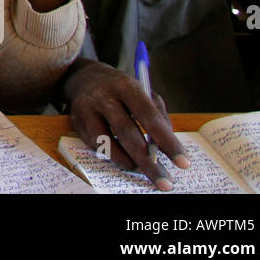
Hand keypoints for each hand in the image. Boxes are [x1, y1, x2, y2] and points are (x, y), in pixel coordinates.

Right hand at [63, 59, 189, 189]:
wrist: (84, 78)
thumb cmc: (122, 90)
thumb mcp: (144, 93)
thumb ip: (158, 116)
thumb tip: (163, 148)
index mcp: (127, 87)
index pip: (149, 117)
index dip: (167, 141)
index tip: (183, 163)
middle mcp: (104, 96)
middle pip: (128, 133)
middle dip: (148, 162)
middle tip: (165, 182)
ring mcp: (87, 109)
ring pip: (108, 142)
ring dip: (128, 161)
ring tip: (142, 169)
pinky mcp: (76, 121)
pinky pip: (96, 145)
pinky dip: (112, 156)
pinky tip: (124, 159)